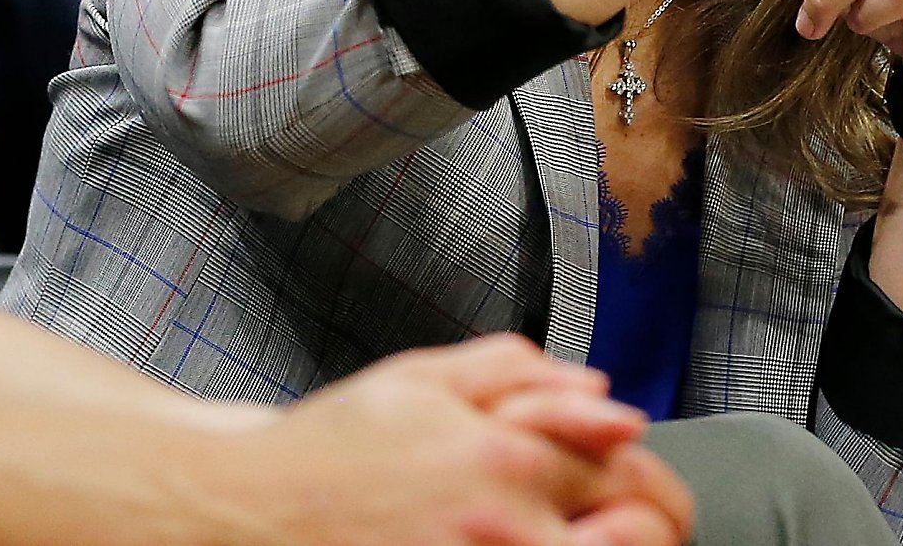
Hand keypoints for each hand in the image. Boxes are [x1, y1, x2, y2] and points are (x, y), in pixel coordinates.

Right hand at [217, 337, 692, 545]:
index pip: (626, 468)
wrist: (252, 513)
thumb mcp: (421, 380)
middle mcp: (504, 532)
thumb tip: (603, 393)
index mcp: (502, 459)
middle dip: (651, 522)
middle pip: (638, 536)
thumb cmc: (333, 450)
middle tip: (631, 519)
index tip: (631, 472)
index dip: (643, 471)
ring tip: (587, 535)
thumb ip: (518, 374)